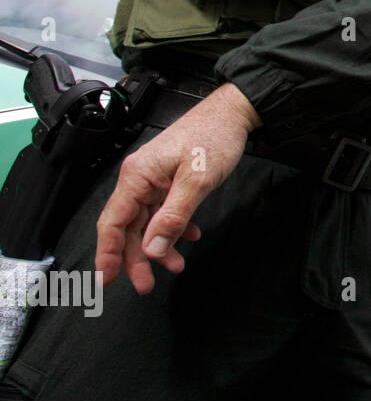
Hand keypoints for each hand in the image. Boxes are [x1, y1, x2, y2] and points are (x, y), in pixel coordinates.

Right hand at [96, 83, 261, 294]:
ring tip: (176, 266)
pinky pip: (165, 211)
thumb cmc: (214, 138)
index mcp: (137, 176)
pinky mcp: (170, 181)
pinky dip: (175, 228)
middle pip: (129, 227)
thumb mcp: (197, 182)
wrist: (234, 114)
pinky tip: (191, 237)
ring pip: (148, 222)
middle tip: (146, 286)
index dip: (107, 254)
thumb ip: (174, 216)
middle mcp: (140, 179)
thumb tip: (153, 248)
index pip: (113, 222)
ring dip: (160, 246)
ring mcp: (155, 180)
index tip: (106, 280)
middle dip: (136, 258)